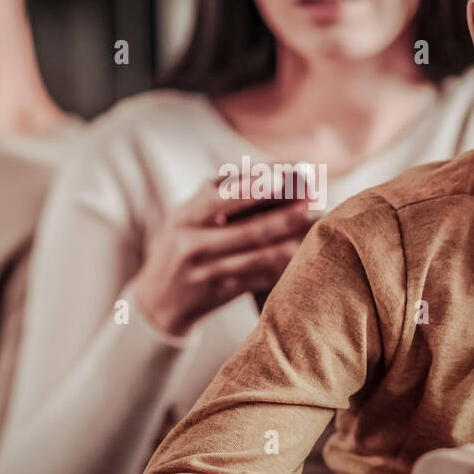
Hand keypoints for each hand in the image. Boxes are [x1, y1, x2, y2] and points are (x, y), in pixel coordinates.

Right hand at [135, 176, 313, 336]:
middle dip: (285, 214)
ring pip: (259, 258)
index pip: (222, 196)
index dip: (256, 185)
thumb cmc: (180, 245)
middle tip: (313, 200)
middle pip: (248, 229)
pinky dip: (282, 267)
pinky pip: (259, 279)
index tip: (287, 173)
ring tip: (316, 227)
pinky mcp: (220, 294)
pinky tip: (303, 255)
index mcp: (184, 217)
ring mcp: (207, 273)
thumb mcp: (184, 216)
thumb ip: (217, 195)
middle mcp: (193, 245)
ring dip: (292, 242)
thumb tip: (267, 172)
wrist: (156, 301)